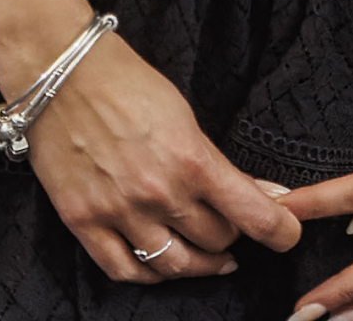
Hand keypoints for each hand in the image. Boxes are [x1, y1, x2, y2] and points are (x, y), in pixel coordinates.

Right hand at [19, 34, 300, 280]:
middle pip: (215, 241)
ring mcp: (118, 212)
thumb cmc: (131, 86)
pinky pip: (123, 270)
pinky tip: (160, 266)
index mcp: (193, 161)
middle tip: (232, 227)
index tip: (287, 236)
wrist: (64, 76)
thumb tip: (263, 194)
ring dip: (199, 265)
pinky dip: (149, 276)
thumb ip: (220, 164)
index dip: (279, 233)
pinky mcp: (82, 222)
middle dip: (232, 237)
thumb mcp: (188, 118)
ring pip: (174, 264)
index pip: (252, 215)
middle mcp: (159, 194)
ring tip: (208, 258)